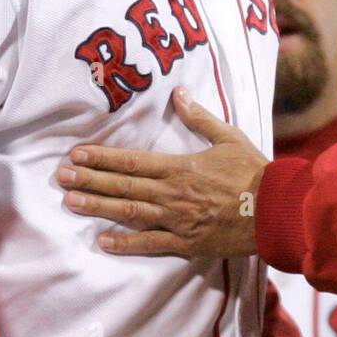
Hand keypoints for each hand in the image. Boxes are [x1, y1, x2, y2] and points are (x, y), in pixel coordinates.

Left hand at [57, 88, 265, 258]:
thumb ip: (200, 117)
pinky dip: (126, 243)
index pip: (132, 161)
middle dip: (90, 180)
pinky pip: (150, 243)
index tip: (77, 154)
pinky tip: (103, 241)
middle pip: (123, 186)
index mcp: (180, 167)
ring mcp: (177, 219)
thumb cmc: (254, 172)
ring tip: (71, 202)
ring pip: (129, 212)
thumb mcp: (229, 137)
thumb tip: (179, 94)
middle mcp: (172, 193)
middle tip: (60, 177)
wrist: (276, 210)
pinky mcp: (186, 242)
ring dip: (99, 207)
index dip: (102, 158)